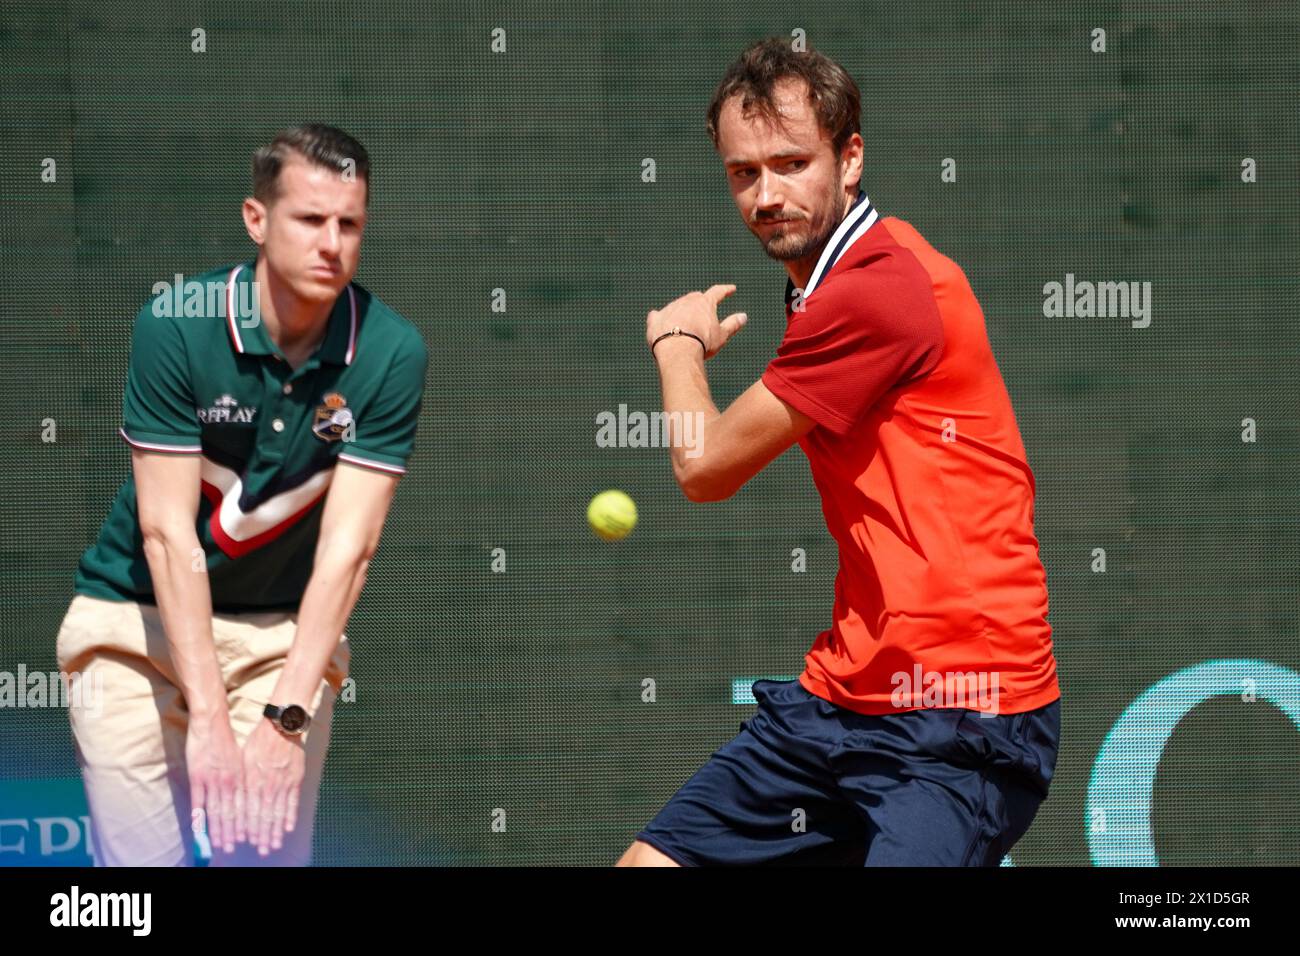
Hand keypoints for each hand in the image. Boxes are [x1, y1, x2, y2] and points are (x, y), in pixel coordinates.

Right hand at [187, 713, 245, 853]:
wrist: (212, 721)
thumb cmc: (226, 739)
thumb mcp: (240, 758)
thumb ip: (241, 777)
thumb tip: (242, 794)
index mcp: (241, 776)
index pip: (243, 806)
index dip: (244, 823)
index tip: (246, 838)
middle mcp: (229, 781)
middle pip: (231, 812)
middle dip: (231, 832)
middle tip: (231, 848)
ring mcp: (212, 780)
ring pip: (215, 811)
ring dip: (216, 829)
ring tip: (216, 844)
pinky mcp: (197, 776)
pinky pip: (198, 801)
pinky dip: (198, 816)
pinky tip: (198, 828)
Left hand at [241, 718, 306, 856]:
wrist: (282, 725)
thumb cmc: (259, 739)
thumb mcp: (243, 758)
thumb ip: (241, 780)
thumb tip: (235, 798)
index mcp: (252, 781)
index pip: (248, 811)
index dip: (247, 828)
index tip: (245, 842)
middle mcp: (267, 786)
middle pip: (263, 816)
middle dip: (261, 835)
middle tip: (261, 850)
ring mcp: (283, 784)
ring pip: (278, 812)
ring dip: (275, 831)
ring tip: (274, 845)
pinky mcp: (295, 779)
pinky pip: (292, 801)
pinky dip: (290, 816)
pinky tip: (287, 828)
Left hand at [646, 283, 747, 358]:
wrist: (677, 352)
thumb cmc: (702, 344)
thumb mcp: (721, 335)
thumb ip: (732, 324)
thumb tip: (743, 317)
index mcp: (705, 303)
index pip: (718, 292)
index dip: (725, 290)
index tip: (731, 289)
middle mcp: (686, 301)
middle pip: (695, 297)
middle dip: (700, 300)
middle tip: (703, 305)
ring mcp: (670, 308)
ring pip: (677, 306)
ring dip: (681, 311)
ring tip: (684, 321)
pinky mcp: (656, 319)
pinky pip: (657, 315)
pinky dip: (660, 318)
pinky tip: (659, 319)